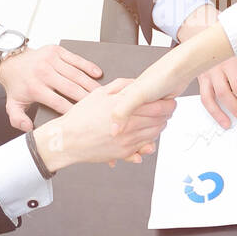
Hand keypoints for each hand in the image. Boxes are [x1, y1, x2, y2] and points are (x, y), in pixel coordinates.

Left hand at [0, 44, 103, 131]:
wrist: (11, 61)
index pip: (57, 102)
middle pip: (70, 88)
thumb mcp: (12, 105)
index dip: (72, 110)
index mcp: (34, 87)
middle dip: (86, 98)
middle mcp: (43, 72)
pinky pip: (76, 59)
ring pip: (76, 74)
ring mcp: (50, 59)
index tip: (83, 117)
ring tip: (102, 92)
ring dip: (90, 84)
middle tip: (100, 105)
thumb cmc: (17, 84)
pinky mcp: (56, 50)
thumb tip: (29, 128)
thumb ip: (18, 119)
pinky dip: (88, 66)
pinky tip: (97, 73)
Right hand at [32, 78, 175, 171]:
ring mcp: (127, 140)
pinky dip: (150, 141)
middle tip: (169, 109)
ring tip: (160, 121)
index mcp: (123, 108)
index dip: (166, 103)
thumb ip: (120, 86)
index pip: (156, 106)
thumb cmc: (80, 117)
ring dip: (160, 127)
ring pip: (154, 134)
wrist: (67, 140)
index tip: (169, 100)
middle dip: (167, 115)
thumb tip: (135, 83)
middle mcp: (128, 125)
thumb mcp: (99, 93)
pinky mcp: (124, 153)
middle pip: (159, 120)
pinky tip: (148, 135)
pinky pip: (144, 147)